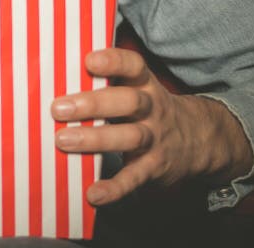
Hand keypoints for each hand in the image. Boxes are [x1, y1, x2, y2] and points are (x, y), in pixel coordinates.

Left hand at [51, 48, 252, 205]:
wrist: (199, 140)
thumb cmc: (147, 108)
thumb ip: (104, 82)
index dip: (114, 62)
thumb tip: (55, 75)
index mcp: (144, 85)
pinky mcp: (154, 168)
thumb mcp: (137, 88)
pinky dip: (114, 188)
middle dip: (93, 104)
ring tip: (63, 141)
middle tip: (58, 108)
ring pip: (130, 136)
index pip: (134, 66)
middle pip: (128, 102)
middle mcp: (152, 109)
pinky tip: (93, 194)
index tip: (89, 60)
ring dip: (95, 139)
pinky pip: (134, 177)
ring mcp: (155, 138)